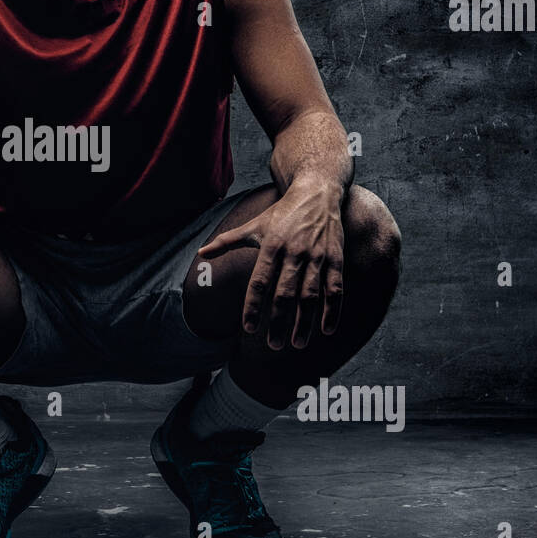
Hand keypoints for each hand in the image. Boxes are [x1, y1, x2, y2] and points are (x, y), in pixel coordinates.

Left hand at [197, 182, 345, 349]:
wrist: (317, 192)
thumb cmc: (282, 212)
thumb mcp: (254, 224)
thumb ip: (227, 241)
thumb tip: (201, 253)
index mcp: (271, 246)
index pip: (259, 282)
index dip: (253, 306)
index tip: (248, 328)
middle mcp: (294, 252)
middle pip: (284, 293)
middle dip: (278, 321)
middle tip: (272, 345)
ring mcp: (316, 256)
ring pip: (310, 295)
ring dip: (304, 322)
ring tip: (297, 344)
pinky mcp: (335, 258)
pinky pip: (335, 289)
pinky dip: (333, 310)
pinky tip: (326, 330)